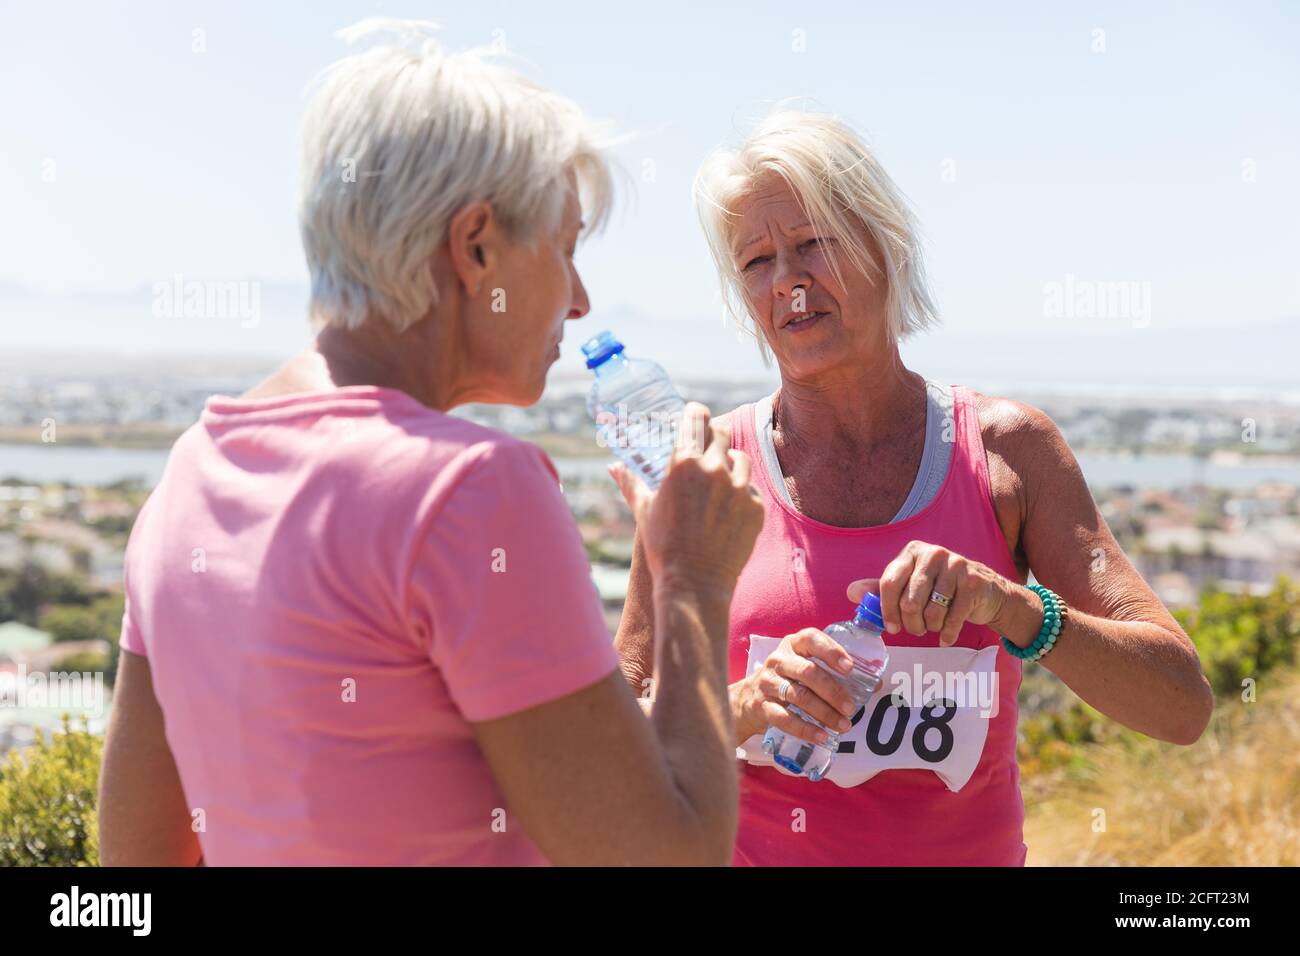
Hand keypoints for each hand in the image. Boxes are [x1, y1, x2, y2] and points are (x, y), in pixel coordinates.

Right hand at [610, 402, 763, 596]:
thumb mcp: (644, 509)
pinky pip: (750, 488)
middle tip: (705, 448)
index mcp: (684, 463)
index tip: (694, 416)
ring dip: (729, 464)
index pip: (697, 417)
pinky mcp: (756, 507)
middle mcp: (714, 469)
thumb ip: (631, 482)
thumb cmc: (662, 546)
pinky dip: (740, 493)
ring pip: (739, 458)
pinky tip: (725, 510)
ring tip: (716, 481)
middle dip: (712, 437)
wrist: (693, 585)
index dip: (695, 414)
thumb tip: (613, 467)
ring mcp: (739, 488)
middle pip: (721, 432)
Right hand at [731, 628, 860, 744]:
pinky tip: (822, 737)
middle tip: (851, 708)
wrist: (749, 698)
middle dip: (833, 691)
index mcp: (793, 644)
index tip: (850, 668)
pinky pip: (784, 719)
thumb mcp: (806, 666)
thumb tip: (876, 684)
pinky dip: (805, 729)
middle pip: (807, 672)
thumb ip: (837, 672)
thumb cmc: (789, 679)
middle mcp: (778, 660)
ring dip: (824, 713)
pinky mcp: (762, 706)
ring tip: (843, 726)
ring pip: (798, 697)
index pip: (811, 639)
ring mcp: (768, 683)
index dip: (831, 652)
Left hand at [847, 540, 1011, 645]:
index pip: (889, 583)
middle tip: (916, 629)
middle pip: (909, 602)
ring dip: (930, 628)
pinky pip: (953, 619)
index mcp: (912, 552)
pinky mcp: (974, 583)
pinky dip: (947, 634)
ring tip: (933, 626)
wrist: (986, 591)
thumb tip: (851, 592)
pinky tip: (946, 637)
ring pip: (932, 613)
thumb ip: (881, 589)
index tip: (892, 627)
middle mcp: (933, 553)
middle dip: (911, 624)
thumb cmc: (940, 589)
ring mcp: (956, 566)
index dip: (887, 611)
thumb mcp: (910, 584)